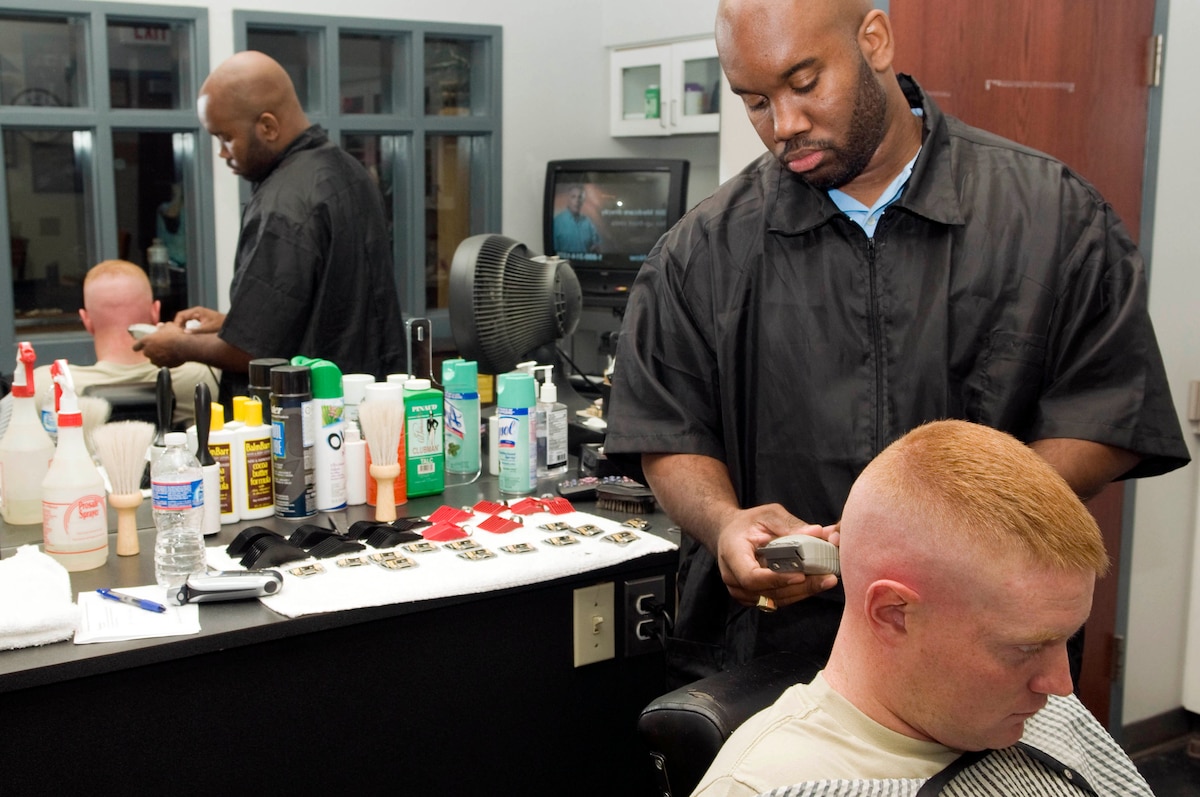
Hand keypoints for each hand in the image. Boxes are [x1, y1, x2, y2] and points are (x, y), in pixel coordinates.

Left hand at [132, 322, 187, 367]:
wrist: (184, 347)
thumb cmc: (176, 335)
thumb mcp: (169, 326)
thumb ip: (162, 327)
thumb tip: (160, 326)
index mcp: (146, 341)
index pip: (136, 346)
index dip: (138, 347)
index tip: (140, 347)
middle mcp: (148, 352)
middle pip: (147, 353)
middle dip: (152, 351)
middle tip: (161, 346)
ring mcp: (155, 360)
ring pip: (154, 359)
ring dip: (158, 357)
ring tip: (168, 352)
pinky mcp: (162, 366)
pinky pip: (162, 364)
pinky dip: (166, 362)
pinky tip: (173, 357)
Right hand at [172, 306, 224, 332]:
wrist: (229, 322)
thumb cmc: (220, 324)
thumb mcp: (208, 329)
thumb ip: (196, 330)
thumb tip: (184, 332)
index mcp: (197, 311)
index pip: (181, 315)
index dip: (176, 323)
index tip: (175, 331)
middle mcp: (196, 311)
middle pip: (181, 316)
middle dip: (178, 324)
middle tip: (176, 334)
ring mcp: (197, 314)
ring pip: (184, 318)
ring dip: (181, 325)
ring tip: (180, 334)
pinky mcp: (199, 317)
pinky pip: (189, 320)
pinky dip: (186, 325)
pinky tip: (186, 332)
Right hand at [715, 503, 839, 608]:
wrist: (730, 535)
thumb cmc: (748, 523)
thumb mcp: (768, 515)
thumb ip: (791, 524)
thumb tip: (818, 532)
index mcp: (732, 554)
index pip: (751, 576)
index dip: (776, 579)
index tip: (800, 575)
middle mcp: (733, 577)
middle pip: (767, 592)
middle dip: (800, 587)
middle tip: (827, 578)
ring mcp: (741, 591)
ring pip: (775, 600)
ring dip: (802, 592)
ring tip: (826, 580)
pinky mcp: (752, 598)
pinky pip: (776, 600)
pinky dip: (796, 593)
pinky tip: (814, 583)